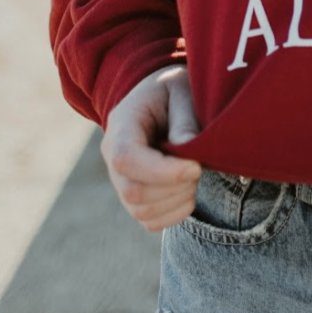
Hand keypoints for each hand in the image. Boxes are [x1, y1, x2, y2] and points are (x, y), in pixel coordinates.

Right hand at [100, 64, 201, 233]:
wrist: (159, 98)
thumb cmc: (172, 91)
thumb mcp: (180, 91)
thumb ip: (184, 121)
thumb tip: (191, 159)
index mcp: (121, 126)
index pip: (126, 159)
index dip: (162, 171)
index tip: (195, 167)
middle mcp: (113, 157)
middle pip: (133, 192)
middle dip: (175, 186)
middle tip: (198, 167)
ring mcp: (121, 181)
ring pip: (142, 211)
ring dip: (177, 200)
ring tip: (194, 176)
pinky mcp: (135, 199)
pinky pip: (150, 221)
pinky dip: (175, 213)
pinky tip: (188, 191)